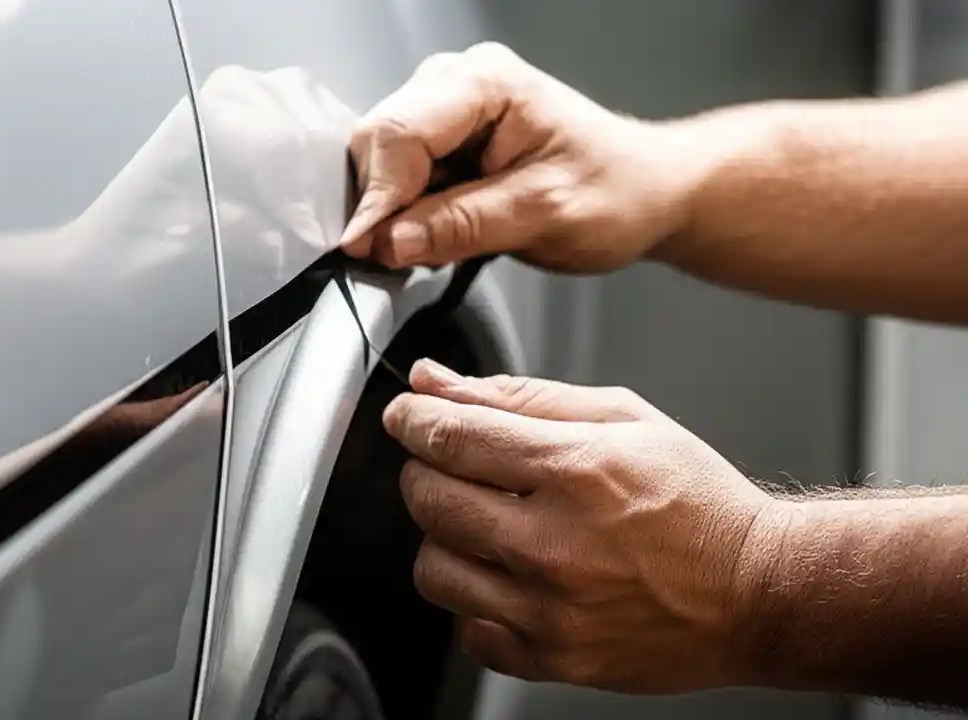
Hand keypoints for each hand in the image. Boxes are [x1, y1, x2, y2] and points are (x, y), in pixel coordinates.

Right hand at [342, 42, 696, 272]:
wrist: (644, 193)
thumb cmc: (616, 190)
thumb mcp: (541, 215)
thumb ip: (461, 226)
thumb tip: (391, 240)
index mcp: (485, 82)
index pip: (399, 132)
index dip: (379, 196)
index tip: (366, 247)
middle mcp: (457, 83)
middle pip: (377, 142)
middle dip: (383, 205)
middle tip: (404, 254)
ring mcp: (445, 109)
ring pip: (380, 163)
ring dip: (395, 212)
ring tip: (440, 242)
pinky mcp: (442, 140)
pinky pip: (398, 177)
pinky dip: (407, 213)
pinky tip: (438, 231)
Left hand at [382, 359, 787, 691]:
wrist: (758, 593)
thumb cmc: (696, 501)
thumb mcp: (621, 419)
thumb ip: (521, 396)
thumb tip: (439, 382)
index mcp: (577, 471)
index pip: (450, 436)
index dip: (412, 418)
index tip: (408, 415)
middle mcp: (555, 546)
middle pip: (428, 499)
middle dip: (426, 471)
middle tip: (454, 466)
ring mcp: (550, 611)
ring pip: (433, 568)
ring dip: (444, 537)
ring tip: (485, 525)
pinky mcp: (552, 660)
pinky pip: (466, 629)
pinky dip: (474, 600)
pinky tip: (509, 577)